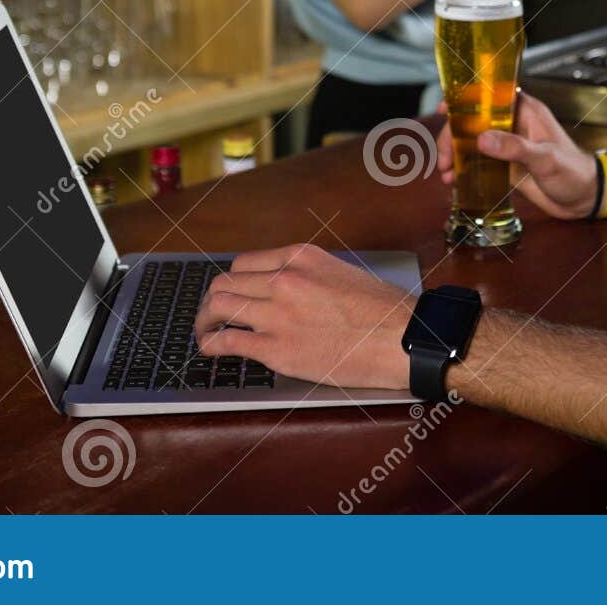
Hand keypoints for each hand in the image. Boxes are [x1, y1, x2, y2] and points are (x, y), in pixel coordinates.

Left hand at [194, 244, 413, 388]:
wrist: (402, 338)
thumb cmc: (384, 310)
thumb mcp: (343, 273)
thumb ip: (310, 277)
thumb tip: (290, 292)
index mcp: (301, 257)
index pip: (245, 263)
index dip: (233, 281)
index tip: (232, 293)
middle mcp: (283, 280)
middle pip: (224, 282)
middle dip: (212, 299)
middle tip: (211, 314)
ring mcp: (277, 314)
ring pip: (218, 307)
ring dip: (204, 320)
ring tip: (204, 331)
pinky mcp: (276, 349)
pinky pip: (228, 342)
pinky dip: (211, 346)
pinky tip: (211, 350)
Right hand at [436, 91, 599, 220]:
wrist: (586, 198)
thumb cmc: (574, 172)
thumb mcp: (545, 159)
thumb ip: (515, 148)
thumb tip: (481, 140)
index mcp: (524, 111)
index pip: (489, 94)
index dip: (464, 97)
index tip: (445, 108)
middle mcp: (512, 124)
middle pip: (472, 120)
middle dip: (452, 136)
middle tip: (444, 159)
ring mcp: (507, 145)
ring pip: (471, 141)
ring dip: (454, 154)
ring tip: (445, 174)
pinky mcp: (504, 165)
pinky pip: (477, 161)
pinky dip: (463, 168)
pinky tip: (453, 181)